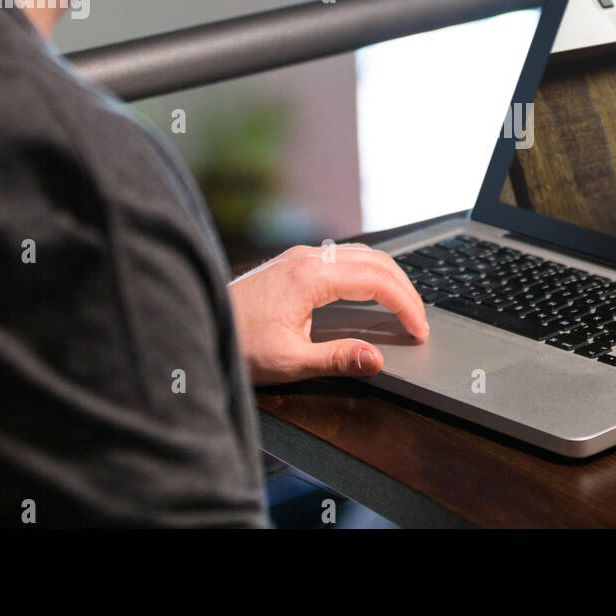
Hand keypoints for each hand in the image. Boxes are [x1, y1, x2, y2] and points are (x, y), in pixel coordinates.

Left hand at [228, 243, 427, 385]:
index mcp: (310, 277)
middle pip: (376, 260)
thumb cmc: (237, 344)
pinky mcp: (293, 261)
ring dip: (388, 277)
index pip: (377, 281)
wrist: (197, 325)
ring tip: (403, 306)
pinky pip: (344, 256)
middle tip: (419, 320)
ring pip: (362, 253)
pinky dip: (369, 271)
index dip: (406, 305)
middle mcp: (307, 257)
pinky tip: (371, 291)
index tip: (419, 329)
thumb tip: (376, 359)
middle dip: (405, 288)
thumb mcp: (288, 361)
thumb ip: (337, 359)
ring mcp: (300, 255)